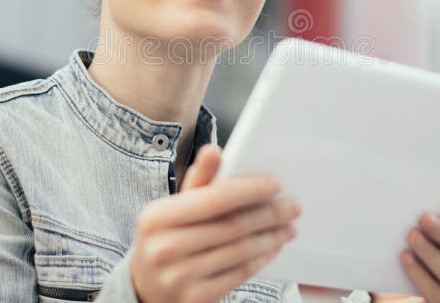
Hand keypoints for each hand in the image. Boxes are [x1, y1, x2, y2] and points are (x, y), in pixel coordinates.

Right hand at [129, 145, 301, 302]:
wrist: (146, 287)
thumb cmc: (165, 238)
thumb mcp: (173, 208)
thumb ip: (198, 180)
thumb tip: (214, 151)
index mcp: (158, 217)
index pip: (214, 199)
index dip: (249, 190)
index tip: (275, 184)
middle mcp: (166, 248)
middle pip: (232, 226)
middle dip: (269, 214)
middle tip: (293, 206)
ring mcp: (180, 277)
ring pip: (240, 251)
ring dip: (271, 237)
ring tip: (288, 226)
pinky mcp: (197, 298)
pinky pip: (239, 274)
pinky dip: (261, 258)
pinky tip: (272, 247)